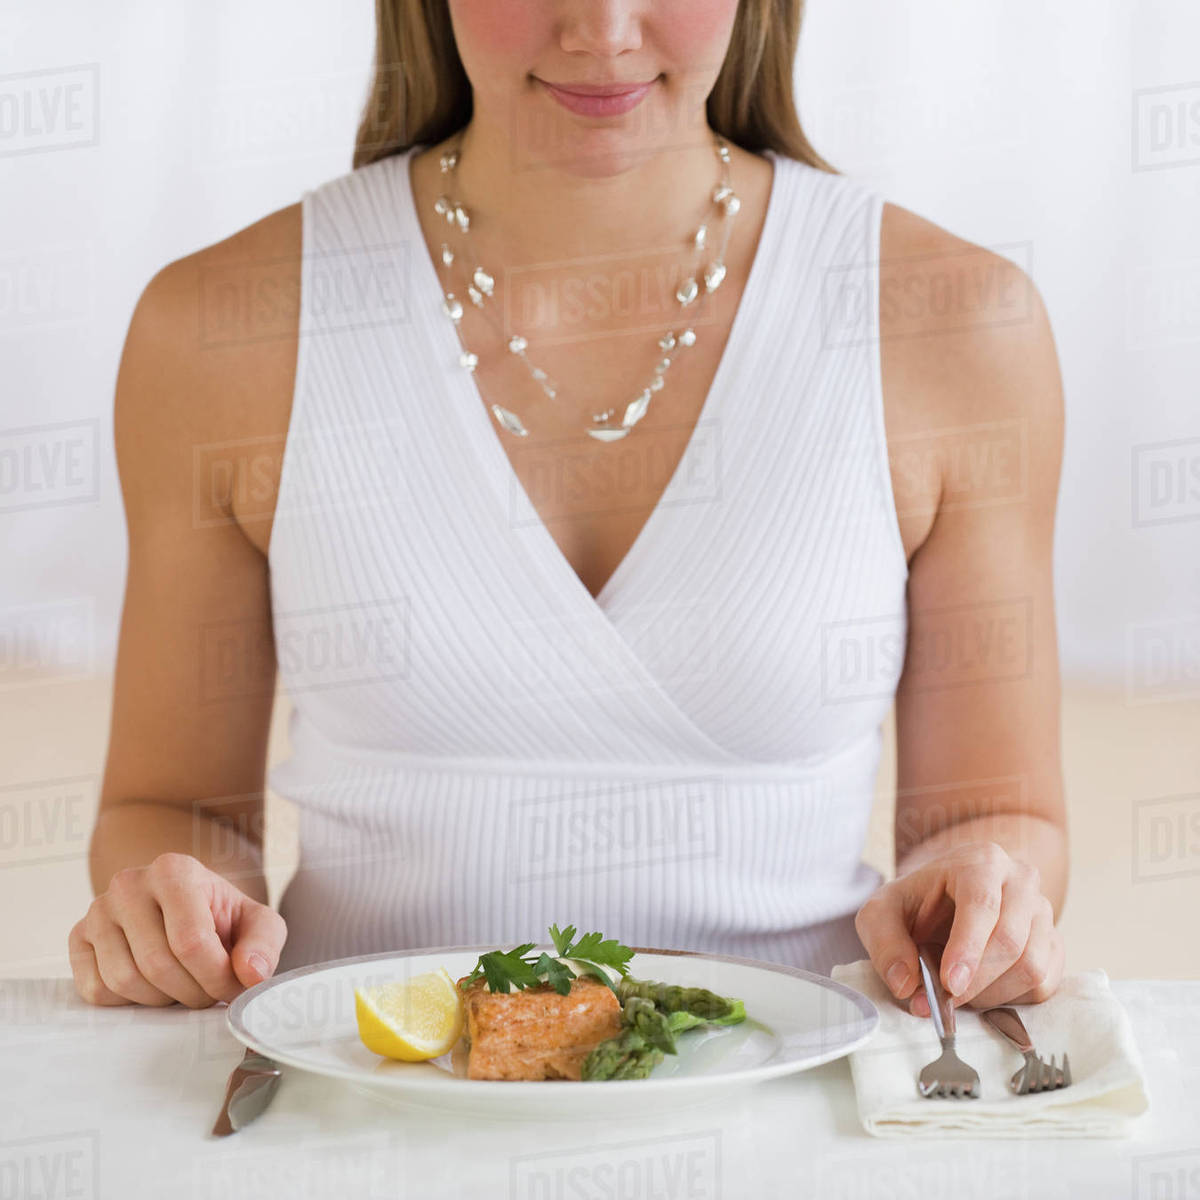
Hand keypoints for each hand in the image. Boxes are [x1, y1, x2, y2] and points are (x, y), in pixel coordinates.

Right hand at [69, 852, 286, 1007]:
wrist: (186, 909)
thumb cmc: (221, 918)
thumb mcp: (257, 923)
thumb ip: (264, 944)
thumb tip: (251, 974)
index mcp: (174, 870)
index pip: (191, 941)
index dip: (215, 977)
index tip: (233, 987)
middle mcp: (129, 884)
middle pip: (156, 964)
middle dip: (192, 991)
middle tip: (209, 991)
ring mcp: (98, 910)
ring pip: (124, 980)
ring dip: (162, 1000)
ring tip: (184, 986)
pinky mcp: (78, 939)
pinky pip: (96, 990)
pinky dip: (129, 1002)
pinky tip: (154, 986)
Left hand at [854, 841, 1063, 1014]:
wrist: (947, 899)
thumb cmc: (917, 904)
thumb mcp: (882, 912)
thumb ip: (884, 942)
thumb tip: (905, 985)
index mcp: (980, 861)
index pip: (982, 905)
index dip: (967, 948)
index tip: (949, 984)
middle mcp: (1020, 880)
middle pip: (1010, 940)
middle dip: (975, 981)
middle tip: (945, 1001)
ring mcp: (1043, 912)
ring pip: (1032, 966)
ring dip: (992, 994)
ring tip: (960, 993)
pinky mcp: (1054, 944)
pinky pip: (1046, 983)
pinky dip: (1013, 1000)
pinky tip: (984, 992)